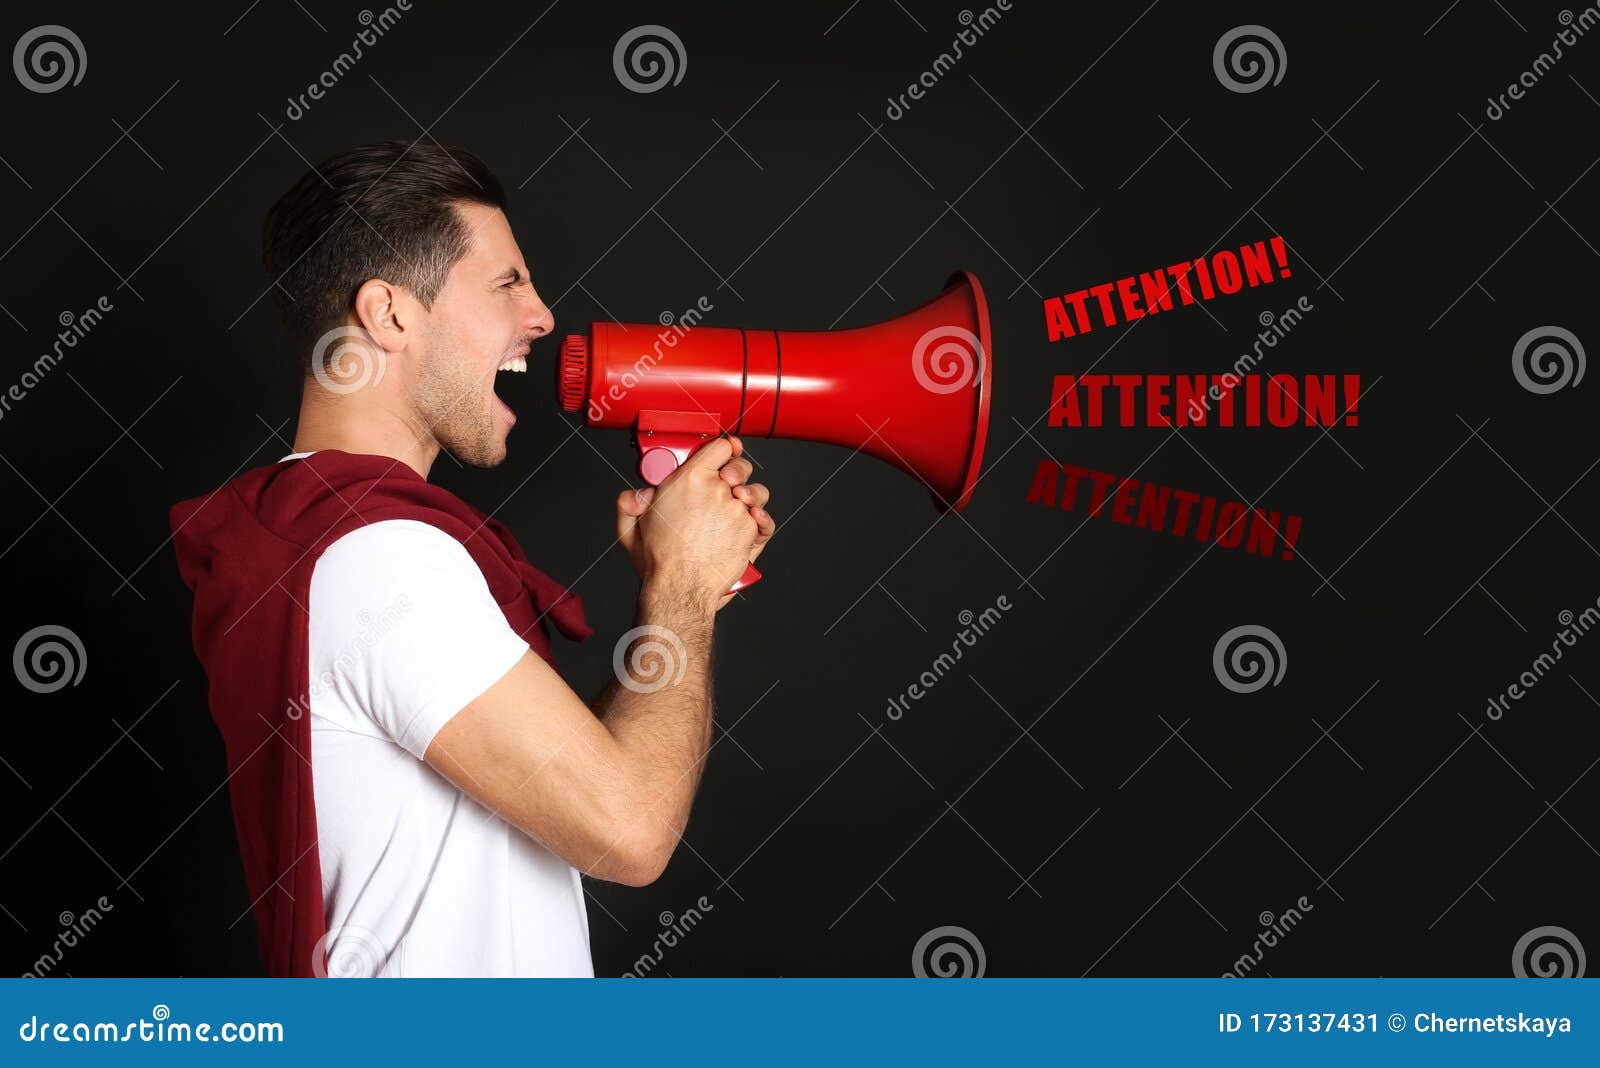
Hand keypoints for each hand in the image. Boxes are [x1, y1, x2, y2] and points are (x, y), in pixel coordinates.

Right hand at [615, 436, 775, 610]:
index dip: (723, 448)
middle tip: (728, 482)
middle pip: (739, 467)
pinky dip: (762, 518)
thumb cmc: (661, 562)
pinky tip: (753, 518)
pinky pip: (764, 519)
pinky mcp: (749, 531)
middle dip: (737, 471)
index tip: (725, 450)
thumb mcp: (631, 528)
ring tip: (739, 503)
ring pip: (755, 493)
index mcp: (688, 480)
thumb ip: (629, 504)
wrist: (680, 588)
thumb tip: (637, 495)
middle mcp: (716, 490)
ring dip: (751, 495)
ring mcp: (736, 510)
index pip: (717, 447)